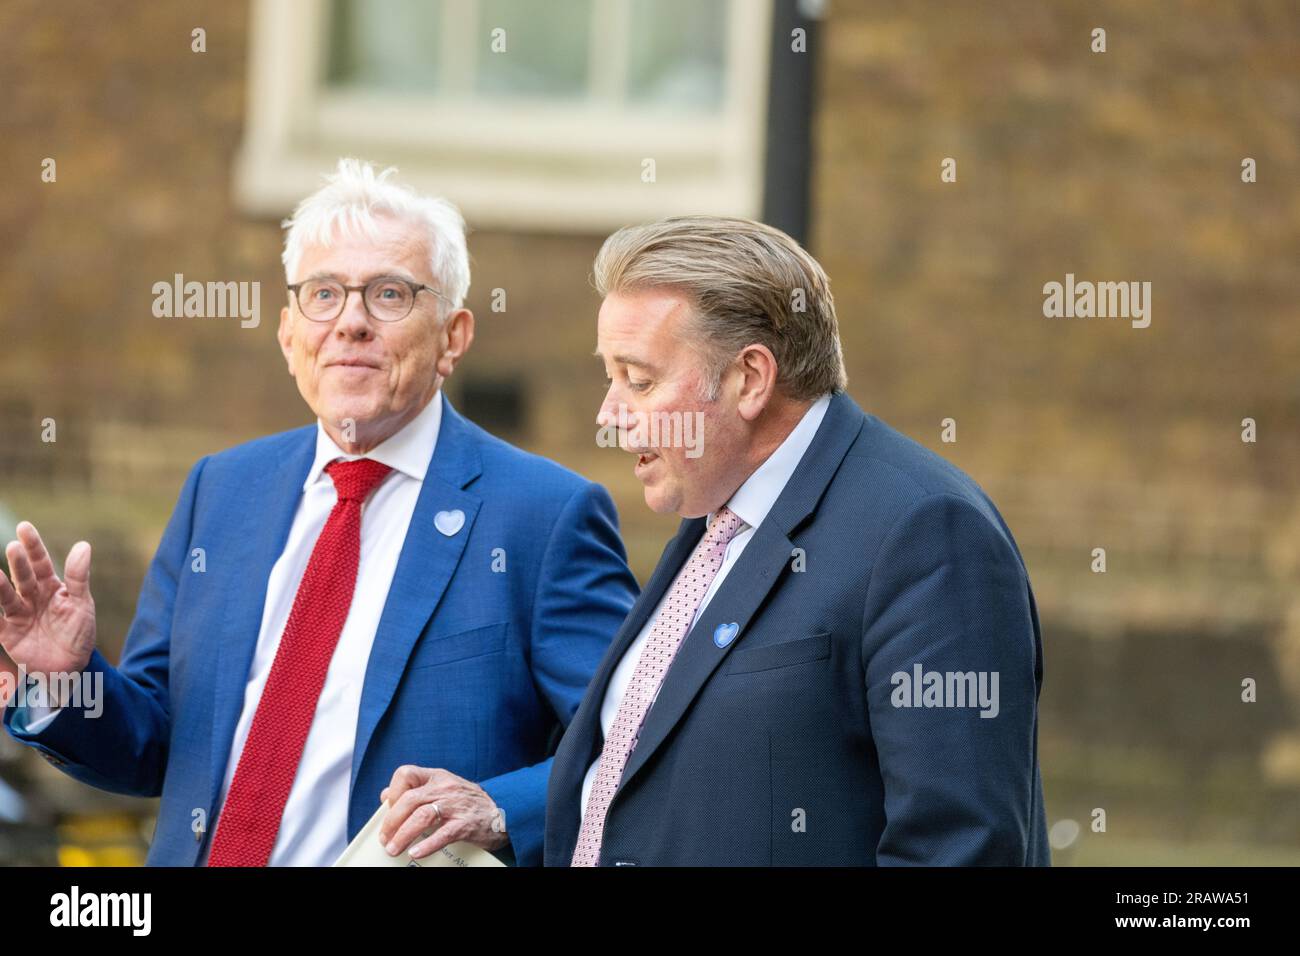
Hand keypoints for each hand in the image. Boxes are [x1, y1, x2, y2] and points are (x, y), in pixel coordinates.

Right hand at [0, 522, 96, 697]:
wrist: (71, 667)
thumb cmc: (79, 632)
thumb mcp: (82, 604)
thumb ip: (78, 577)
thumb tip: (83, 545)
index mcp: (51, 587)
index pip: (41, 563)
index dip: (33, 546)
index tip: (24, 527)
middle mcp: (32, 597)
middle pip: (24, 577)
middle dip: (18, 563)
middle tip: (14, 547)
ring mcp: (19, 614)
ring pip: (7, 597)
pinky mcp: (8, 633)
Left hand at [377, 766, 508, 859]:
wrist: (503, 811)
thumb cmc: (468, 802)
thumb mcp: (443, 787)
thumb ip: (417, 789)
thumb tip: (386, 795)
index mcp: (437, 777)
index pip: (406, 774)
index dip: (393, 791)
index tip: (389, 808)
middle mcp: (445, 788)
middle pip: (410, 800)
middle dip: (392, 821)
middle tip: (385, 838)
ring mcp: (456, 805)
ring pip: (422, 817)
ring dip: (403, 835)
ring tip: (394, 849)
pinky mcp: (465, 824)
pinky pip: (442, 834)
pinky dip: (427, 845)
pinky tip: (416, 852)